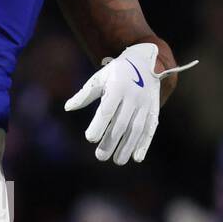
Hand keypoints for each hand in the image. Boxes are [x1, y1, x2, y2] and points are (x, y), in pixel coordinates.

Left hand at [64, 41, 194, 164]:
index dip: (99, 125)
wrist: (146, 61)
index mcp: (117, 87)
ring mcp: (145, 104)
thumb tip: (68, 107)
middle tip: (100, 157)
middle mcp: (133, 96)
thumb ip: (85, 94)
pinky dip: (145, 144)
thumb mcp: (100, 78)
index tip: (90, 138)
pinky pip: (150, 129)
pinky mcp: (154, 110)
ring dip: (128, 146)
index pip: (107, 109)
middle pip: (121, 123)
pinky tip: (137, 158)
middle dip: (111, 141)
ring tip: (117, 161)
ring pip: (137, 129)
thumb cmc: (116, 73)